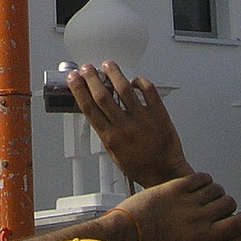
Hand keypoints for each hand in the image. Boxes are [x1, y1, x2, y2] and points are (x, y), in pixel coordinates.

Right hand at [69, 62, 195, 187]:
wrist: (166, 174)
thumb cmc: (141, 167)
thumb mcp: (114, 154)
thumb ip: (105, 132)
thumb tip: (97, 113)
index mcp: (111, 138)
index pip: (89, 108)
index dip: (79, 90)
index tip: (74, 79)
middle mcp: (125, 128)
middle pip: (103, 96)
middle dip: (92, 78)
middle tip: (88, 68)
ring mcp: (143, 120)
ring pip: (124, 89)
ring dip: (113, 74)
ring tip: (108, 65)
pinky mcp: (160, 115)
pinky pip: (149, 91)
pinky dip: (140, 82)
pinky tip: (134, 79)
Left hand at [102, 173, 240, 240]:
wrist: (126, 232)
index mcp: (203, 237)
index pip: (236, 225)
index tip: (240, 217)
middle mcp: (199, 219)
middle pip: (228, 203)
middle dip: (226, 202)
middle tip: (220, 202)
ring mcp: (188, 201)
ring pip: (215, 188)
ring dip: (214, 189)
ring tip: (207, 192)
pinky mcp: (175, 187)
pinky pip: (199, 177)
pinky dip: (202, 178)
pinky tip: (198, 181)